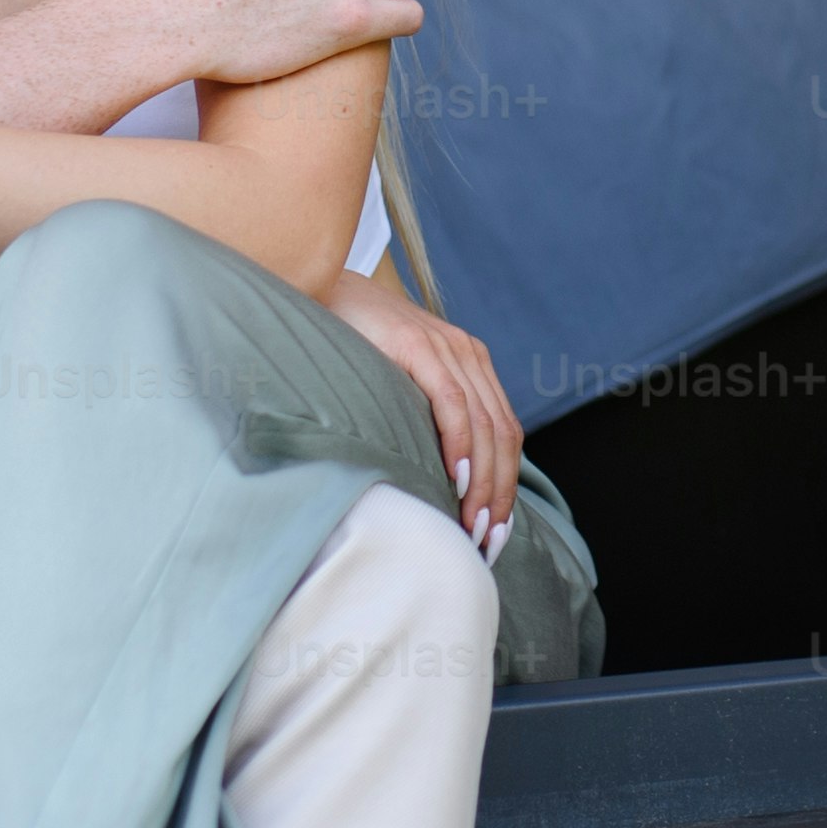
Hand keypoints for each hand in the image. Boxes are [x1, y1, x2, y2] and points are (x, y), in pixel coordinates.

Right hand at [323, 264, 517, 545]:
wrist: (319, 284)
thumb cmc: (350, 345)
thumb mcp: (396, 384)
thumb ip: (420, 416)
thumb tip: (432, 481)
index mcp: (470, 364)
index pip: (505, 434)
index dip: (507, 486)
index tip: (496, 533)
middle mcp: (467, 354)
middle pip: (503, 436)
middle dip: (499, 495)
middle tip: (487, 543)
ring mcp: (446, 347)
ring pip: (484, 425)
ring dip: (484, 482)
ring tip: (473, 525)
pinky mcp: (418, 345)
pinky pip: (451, 402)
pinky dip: (460, 444)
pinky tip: (456, 479)